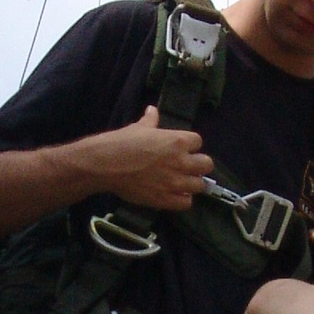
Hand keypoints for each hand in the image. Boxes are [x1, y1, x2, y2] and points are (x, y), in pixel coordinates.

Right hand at [91, 106, 215, 212]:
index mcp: (177, 141)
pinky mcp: (166, 199)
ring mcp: (175, 182)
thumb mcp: (138, 128)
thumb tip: (152, 110)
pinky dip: (182, 199)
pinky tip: (174, 195)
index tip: (183, 148)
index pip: (198, 141)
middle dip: (199, 165)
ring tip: (182, 183)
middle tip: (188, 167)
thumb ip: (151, 120)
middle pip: (207, 164)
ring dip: (192, 183)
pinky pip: (187, 203)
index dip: (191, 145)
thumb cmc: (122, 142)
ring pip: (200, 185)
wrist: (105, 164)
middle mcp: (181, 161)